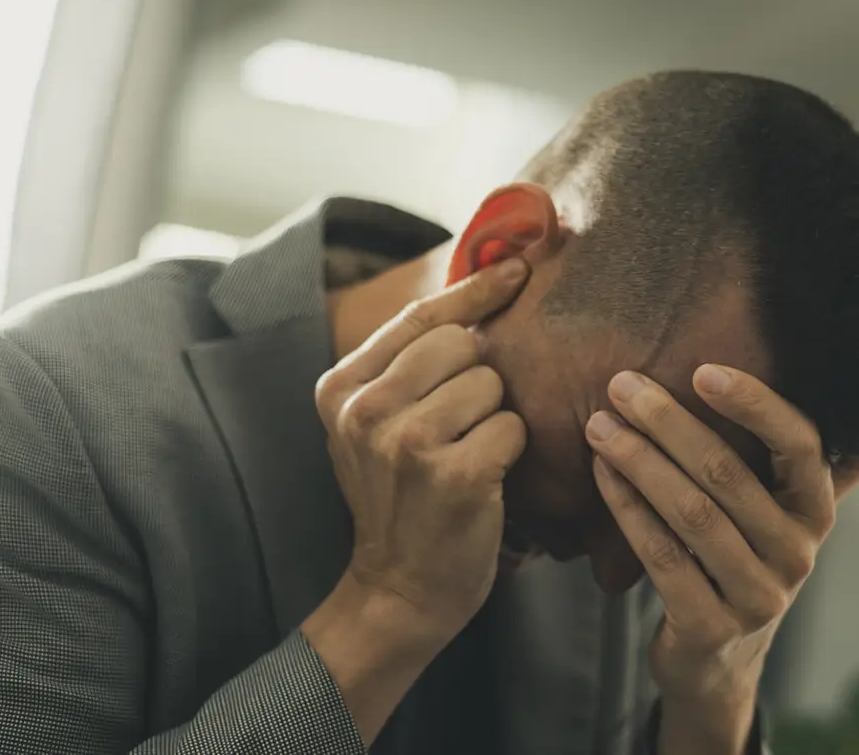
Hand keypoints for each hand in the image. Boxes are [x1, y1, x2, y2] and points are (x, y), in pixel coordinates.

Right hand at [314, 258, 528, 645]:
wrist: (398, 589)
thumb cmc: (401, 496)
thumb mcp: (374, 425)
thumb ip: (405, 362)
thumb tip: (479, 282)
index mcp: (340, 387)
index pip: (419, 316)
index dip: (473, 289)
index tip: (517, 269)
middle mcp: (366, 409)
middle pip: (462, 344)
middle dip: (477, 379)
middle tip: (458, 426)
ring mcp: (407, 442)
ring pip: (491, 384)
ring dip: (494, 418)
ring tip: (465, 454)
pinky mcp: (454, 474)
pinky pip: (512, 427)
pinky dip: (510, 453)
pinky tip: (484, 480)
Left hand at [585, 366, 858, 750]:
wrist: (717, 664)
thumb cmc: (739, 563)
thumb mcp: (779, 516)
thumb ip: (801, 466)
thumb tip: (854, 407)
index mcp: (816, 514)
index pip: (800, 445)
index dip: (755, 403)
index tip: (703, 369)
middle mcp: (796, 553)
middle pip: (727, 473)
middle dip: (668, 422)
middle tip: (620, 385)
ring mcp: (756, 595)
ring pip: (691, 512)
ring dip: (638, 460)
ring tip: (599, 425)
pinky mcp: (710, 626)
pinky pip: (661, 555)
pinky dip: (627, 508)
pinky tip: (601, 474)